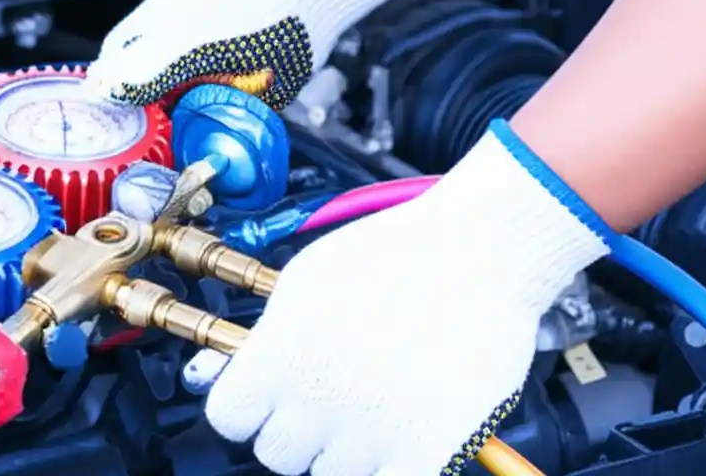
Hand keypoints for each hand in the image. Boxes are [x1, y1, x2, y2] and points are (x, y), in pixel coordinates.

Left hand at [186, 122, 611, 474]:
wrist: (478, 251)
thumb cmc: (394, 254)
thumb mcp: (303, 280)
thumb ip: (266, 336)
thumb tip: (227, 369)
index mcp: (277, 357)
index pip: (228, 418)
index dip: (248, 409)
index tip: (269, 398)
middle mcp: (315, 401)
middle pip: (278, 454)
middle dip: (300, 431)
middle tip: (334, 397)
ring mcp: (370, 433)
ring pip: (331, 475)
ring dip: (348, 452)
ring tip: (378, 404)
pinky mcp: (426, 452)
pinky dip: (392, 470)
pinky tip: (402, 441)